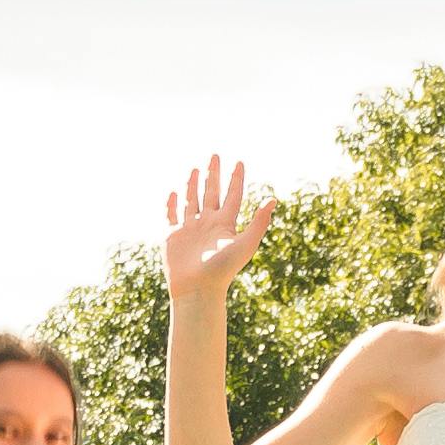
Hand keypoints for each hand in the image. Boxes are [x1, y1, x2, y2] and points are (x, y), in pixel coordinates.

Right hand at [162, 156, 274, 300]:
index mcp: (225, 224)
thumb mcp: (245, 243)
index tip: (239, 162)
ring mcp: (190, 229)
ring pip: (192, 201)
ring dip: (193, 185)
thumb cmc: (222, 269)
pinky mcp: (172, 236)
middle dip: (213, 175)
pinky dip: (171, 204)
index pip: (232, 196)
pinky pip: (172, 216)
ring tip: (195, 169)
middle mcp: (208, 224)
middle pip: (212, 193)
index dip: (236, 179)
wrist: (198, 289)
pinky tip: (173, 193)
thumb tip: (273, 200)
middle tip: (215, 156)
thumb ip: (258, 222)